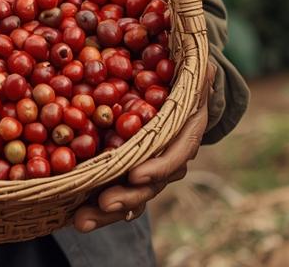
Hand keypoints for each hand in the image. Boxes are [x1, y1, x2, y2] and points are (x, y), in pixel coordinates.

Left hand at [71, 59, 215, 232]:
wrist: (179, 92)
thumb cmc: (180, 75)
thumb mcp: (191, 67)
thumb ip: (195, 69)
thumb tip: (207, 68)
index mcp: (187, 132)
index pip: (176, 155)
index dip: (158, 167)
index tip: (135, 174)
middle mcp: (172, 156)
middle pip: (152, 184)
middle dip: (128, 196)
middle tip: (103, 203)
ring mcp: (153, 169)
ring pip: (134, 196)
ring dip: (108, 211)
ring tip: (81, 220)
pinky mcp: (133, 173)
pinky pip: (122, 194)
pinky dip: (103, 209)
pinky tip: (80, 218)